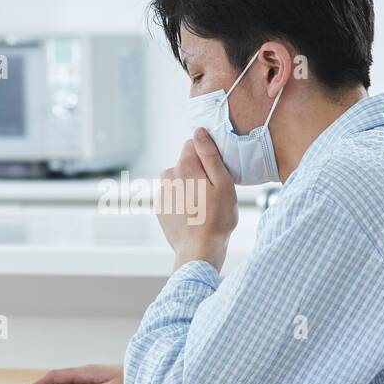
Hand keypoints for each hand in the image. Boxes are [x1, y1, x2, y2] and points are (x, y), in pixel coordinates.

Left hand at [156, 127, 237, 270]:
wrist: (198, 252)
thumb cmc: (216, 220)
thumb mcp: (223, 184)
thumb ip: (210, 155)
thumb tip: (199, 131)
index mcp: (183, 166)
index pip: (193, 144)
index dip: (208, 157)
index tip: (216, 174)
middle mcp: (167, 176)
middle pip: (186, 163)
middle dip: (199, 174)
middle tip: (212, 195)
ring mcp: (162, 193)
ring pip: (180, 181)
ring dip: (190, 188)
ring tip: (203, 208)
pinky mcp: (160, 208)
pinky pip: (174, 196)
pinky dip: (183, 202)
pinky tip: (194, 216)